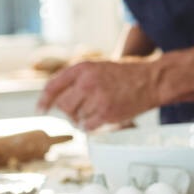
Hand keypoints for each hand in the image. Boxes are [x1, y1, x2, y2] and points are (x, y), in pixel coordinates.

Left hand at [35, 59, 159, 130]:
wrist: (152, 80)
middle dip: (69, 111)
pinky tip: (100, 118)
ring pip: (76, 117)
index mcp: (82, 68)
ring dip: (83, 118)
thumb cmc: (126, 75)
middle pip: (63, 105)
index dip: (44, 101)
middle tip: (80, 110)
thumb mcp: (98, 67)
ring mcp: (96, 97)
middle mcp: (86, 81)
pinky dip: (91, 125)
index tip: (40, 110)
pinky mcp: (106, 112)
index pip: (53, 86)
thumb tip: (56, 99)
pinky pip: (87, 126)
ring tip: (97, 111)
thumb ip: (78, 79)